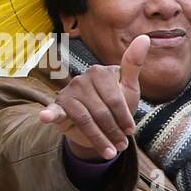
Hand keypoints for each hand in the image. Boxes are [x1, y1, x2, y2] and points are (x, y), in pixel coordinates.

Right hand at [40, 35, 148, 160]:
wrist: (100, 124)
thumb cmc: (117, 103)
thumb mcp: (129, 87)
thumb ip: (134, 64)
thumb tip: (145, 37)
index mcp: (100, 72)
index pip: (114, 99)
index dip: (124, 117)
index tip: (131, 132)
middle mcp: (82, 79)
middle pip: (101, 111)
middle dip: (113, 131)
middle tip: (122, 146)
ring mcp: (69, 92)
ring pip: (85, 119)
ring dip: (98, 138)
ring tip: (111, 153)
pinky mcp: (58, 106)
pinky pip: (54, 111)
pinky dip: (49, 114)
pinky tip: (45, 118)